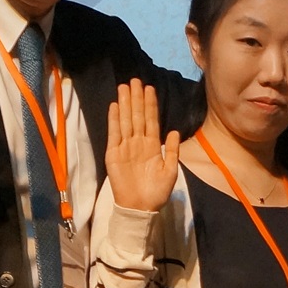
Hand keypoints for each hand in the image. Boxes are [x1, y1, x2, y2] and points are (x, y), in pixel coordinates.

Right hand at [105, 80, 180, 211]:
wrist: (140, 207)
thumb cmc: (157, 191)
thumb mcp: (170, 171)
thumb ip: (172, 151)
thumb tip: (174, 131)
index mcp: (152, 146)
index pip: (151, 120)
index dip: (150, 105)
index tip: (149, 89)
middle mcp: (138, 143)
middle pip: (137, 116)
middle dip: (136, 98)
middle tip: (135, 80)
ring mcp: (125, 146)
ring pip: (126, 121)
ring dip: (125, 104)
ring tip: (125, 87)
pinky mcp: (113, 153)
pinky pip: (114, 133)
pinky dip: (114, 120)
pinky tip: (115, 106)